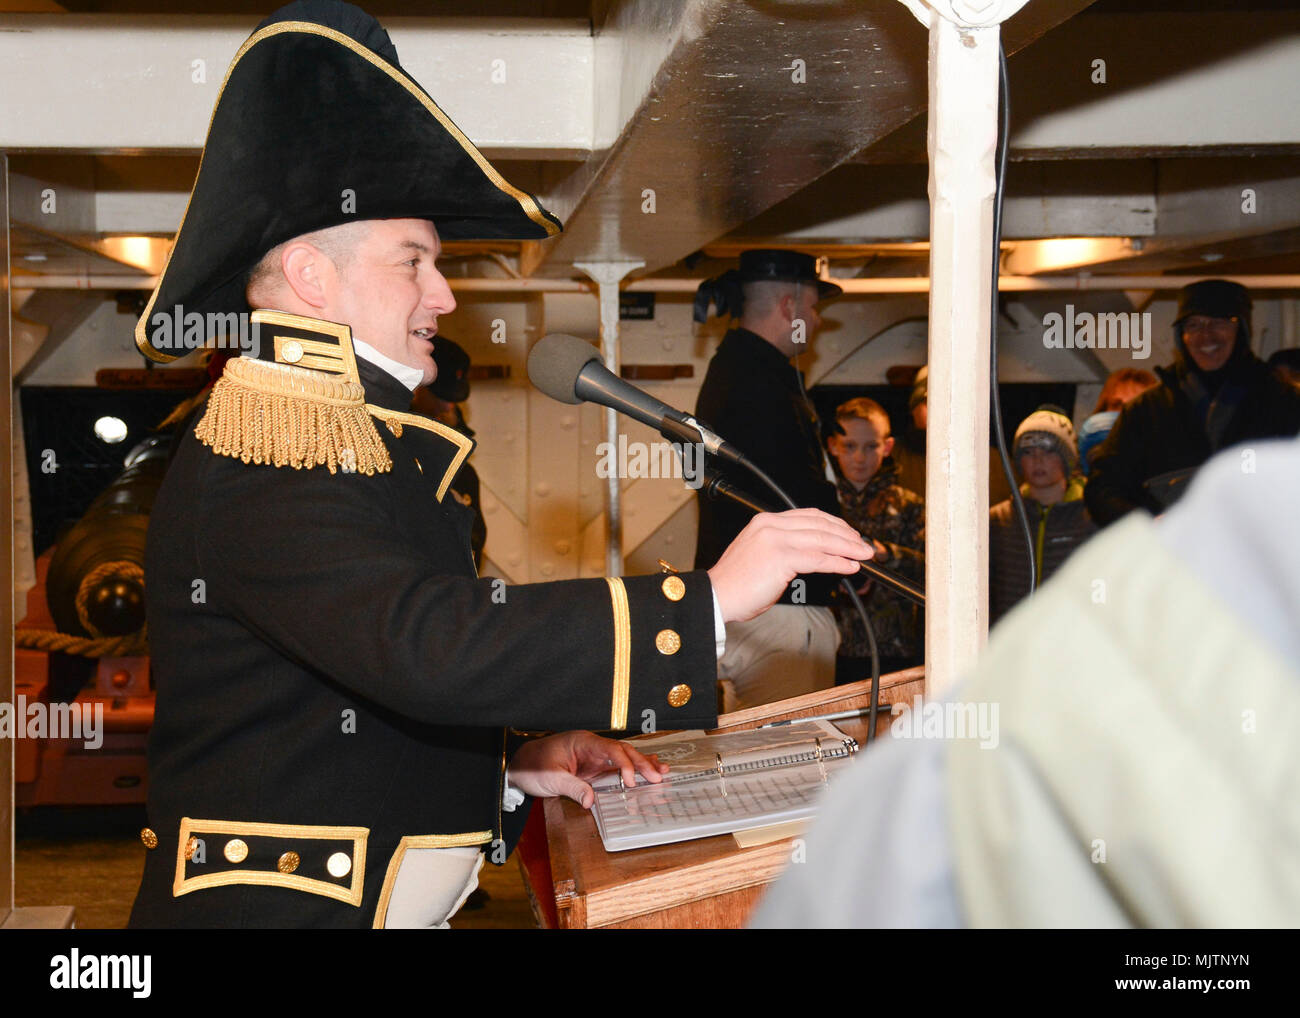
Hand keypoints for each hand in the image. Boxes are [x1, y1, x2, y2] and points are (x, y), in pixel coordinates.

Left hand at [506, 731, 668, 809]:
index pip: (611, 750)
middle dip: (642, 763)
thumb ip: (572, 788)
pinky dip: (631, 770)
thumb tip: (591, 801)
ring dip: (642, 765)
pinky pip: (615, 767)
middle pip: (622, 751)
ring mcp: (593, 757)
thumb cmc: (532, 766)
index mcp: (582, 742)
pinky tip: (646, 771)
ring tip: (662, 772)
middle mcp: (591, 746)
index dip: (625, 764)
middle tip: (658, 777)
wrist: (519, 767)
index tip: (631, 782)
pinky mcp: (592, 768)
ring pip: (623, 758)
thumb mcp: (550, 778)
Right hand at [707, 508, 871, 623]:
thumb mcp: (762, 555)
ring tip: (864, 556)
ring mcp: (776, 539)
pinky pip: (818, 558)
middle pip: (820, 525)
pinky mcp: (781, 557)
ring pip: (823, 539)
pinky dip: (838, 562)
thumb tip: (814, 554)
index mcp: (766, 521)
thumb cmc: (737, 583)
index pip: (810, 516)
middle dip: (847, 535)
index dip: (835, 524)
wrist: (716, 596)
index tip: (850, 535)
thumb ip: (785, 548)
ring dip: (848, 548)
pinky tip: (850, 567)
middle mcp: (771, 525)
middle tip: (865, 546)